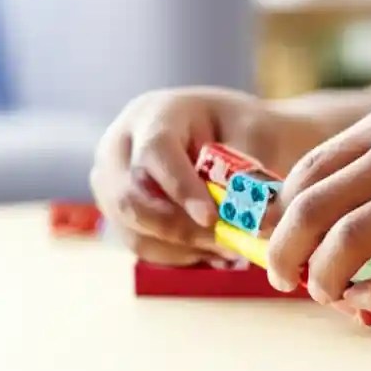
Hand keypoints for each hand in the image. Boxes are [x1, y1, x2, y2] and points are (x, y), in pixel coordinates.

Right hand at [90, 87, 357, 265]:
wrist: (231, 134)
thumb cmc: (245, 130)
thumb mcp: (257, 136)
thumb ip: (252, 174)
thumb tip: (257, 221)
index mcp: (155, 114)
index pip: (155, 151)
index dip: (180, 188)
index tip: (212, 218)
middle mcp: (121, 147)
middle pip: (129, 199)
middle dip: (179, 229)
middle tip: (226, 245)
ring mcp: (112, 183)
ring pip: (134, 231)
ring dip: (183, 249)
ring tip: (228, 249)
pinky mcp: (120, 214)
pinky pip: (141, 246)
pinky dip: (179, 256)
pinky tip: (212, 249)